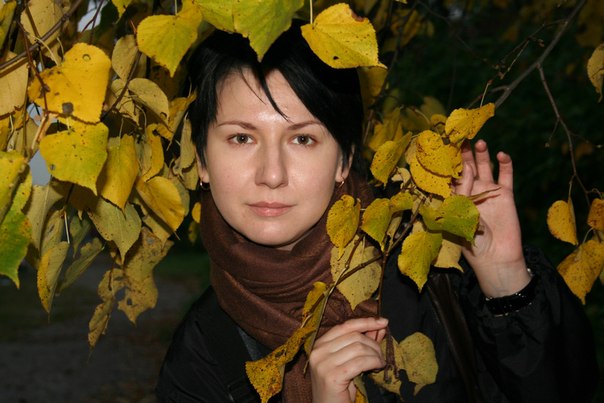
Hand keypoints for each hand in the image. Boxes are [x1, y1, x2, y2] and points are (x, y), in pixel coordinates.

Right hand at [309, 317, 387, 402]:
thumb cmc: (338, 388)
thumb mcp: (348, 362)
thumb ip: (361, 343)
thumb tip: (378, 328)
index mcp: (319, 345)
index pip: (345, 326)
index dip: (365, 322)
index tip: (383, 322)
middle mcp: (318, 351)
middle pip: (354, 336)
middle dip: (373, 344)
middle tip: (381, 355)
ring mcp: (323, 364)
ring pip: (359, 348)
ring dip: (375, 355)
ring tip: (379, 363)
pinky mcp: (332, 376)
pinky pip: (360, 362)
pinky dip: (373, 363)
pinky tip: (377, 367)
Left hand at [455, 140, 530, 296]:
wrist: (495, 257)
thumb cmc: (471, 241)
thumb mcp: (461, 215)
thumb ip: (463, 191)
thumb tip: (466, 167)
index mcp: (455, 198)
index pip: (450, 176)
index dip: (448, 162)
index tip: (444, 146)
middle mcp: (470, 191)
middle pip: (466, 167)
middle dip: (463, 154)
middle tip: (461, 138)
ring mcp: (488, 191)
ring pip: (484, 167)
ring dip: (481, 155)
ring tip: (479, 142)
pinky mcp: (505, 194)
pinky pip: (506, 176)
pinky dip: (505, 164)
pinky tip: (502, 154)